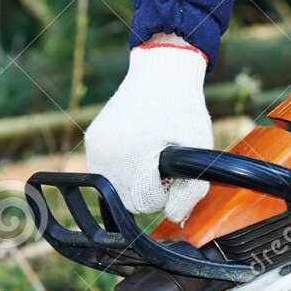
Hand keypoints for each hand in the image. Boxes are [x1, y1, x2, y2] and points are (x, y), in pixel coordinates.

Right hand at [84, 34, 212, 223]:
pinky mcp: (91, 140)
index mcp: (133, 155)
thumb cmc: (184, 109)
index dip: (165, 191)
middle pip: (128, 201)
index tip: (173, 170)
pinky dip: (122, 170)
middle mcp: (106, 152)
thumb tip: (174, 218)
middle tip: (163, 162)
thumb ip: (192, 192)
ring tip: (150, 154)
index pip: (145, 203)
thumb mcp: (199, 150)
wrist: (161, 72)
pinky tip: (137, 148)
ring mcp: (95, 146)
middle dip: (149, 189)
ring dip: (134, 181)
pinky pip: (106, 173)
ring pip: (114, 190)